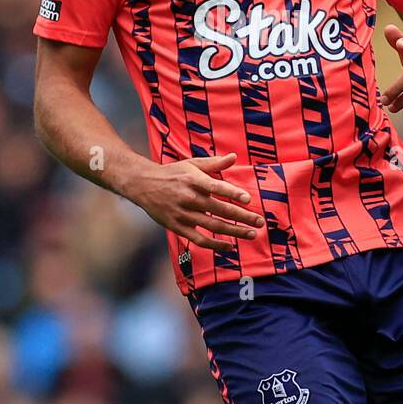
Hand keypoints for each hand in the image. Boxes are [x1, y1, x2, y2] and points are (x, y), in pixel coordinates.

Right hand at [121, 152, 264, 251]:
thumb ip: (214, 163)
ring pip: (213, 226)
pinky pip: (199, 239)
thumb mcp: (191, 164)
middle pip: (219, 209)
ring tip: (252, 234)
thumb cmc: (172, 173)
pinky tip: (230, 246)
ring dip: (234, 231)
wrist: (143, 185)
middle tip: (260, 221)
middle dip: (242, 216)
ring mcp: (183, 214)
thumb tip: (234, 157)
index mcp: (193, 180)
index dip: (232, 192)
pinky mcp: (177, 227)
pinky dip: (215, 245)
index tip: (248, 198)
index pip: (215, 186)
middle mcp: (189, 197)